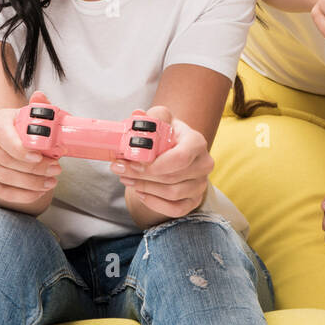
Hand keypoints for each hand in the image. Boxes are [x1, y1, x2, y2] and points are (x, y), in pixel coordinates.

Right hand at [0, 90, 61, 211]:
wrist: (20, 140)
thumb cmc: (32, 127)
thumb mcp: (39, 116)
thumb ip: (41, 107)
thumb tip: (40, 97)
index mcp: (0, 119)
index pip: (3, 135)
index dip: (19, 149)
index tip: (39, 157)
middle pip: (4, 159)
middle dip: (33, 169)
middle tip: (55, 171)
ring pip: (2, 176)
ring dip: (29, 184)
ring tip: (51, 183)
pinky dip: (20, 195)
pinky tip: (38, 193)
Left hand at [112, 104, 212, 218]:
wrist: (176, 152)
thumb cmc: (168, 136)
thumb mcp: (161, 121)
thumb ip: (151, 116)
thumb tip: (138, 115)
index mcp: (196, 142)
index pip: (180, 158)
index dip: (155, 164)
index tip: (132, 162)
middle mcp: (204, 164)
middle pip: (172, 177)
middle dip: (142, 176)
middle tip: (120, 170)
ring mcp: (201, 184)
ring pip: (172, 194)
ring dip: (145, 188)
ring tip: (128, 179)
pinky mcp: (195, 200)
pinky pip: (176, 209)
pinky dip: (155, 203)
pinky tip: (141, 194)